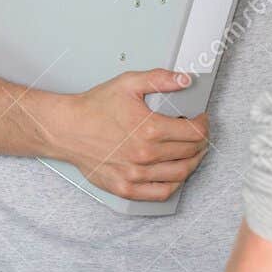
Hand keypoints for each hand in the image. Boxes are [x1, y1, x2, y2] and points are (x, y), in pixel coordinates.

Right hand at [45, 69, 210, 201]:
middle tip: (198, 135)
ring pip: (180, 174)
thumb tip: (185, 79)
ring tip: (191, 153)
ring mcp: (136, 174)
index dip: (204, 125)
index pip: (194, 132)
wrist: (67, 129)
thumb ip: (159, 79)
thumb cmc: (94, 108)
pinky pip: (161, 193)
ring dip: (192, 163)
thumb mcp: (128, 83)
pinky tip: (175, 173)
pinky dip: (175, 184)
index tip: (201, 120)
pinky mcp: (126, 188)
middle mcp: (145, 155)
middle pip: (190, 153)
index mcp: (150, 129)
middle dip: (200, 142)